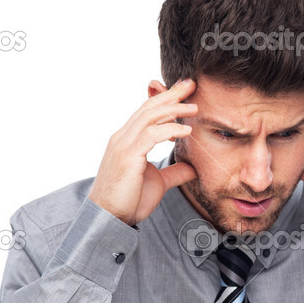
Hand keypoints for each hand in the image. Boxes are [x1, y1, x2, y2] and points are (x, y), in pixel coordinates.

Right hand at [88, 79, 198, 224]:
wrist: (109, 218)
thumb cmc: (129, 200)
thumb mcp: (158, 182)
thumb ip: (174, 172)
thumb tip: (192, 167)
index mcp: (127, 140)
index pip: (146, 112)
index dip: (165, 99)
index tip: (185, 91)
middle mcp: (122, 138)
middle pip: (148, 108)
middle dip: (170, 94)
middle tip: (191, 84)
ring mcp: (123, 145)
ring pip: (149, 117)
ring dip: (173, 109)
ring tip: (194, 107)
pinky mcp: (128, 156)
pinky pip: (151, 135)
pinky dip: (170, 129)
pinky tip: (186, 130)